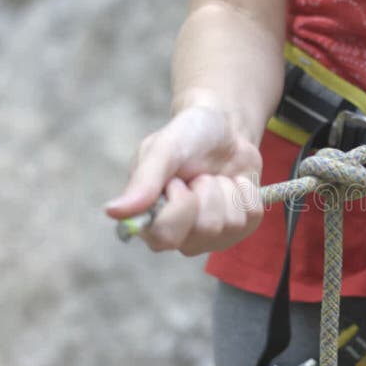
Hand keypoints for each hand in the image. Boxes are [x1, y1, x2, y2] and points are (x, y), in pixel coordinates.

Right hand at [104, 106, 263, 255]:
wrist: (224, 128)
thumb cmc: (187, 137)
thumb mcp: (163, 149)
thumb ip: (143, 180)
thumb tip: (114, 212)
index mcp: (150, 220)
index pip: (165, 237)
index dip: (180, 205)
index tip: (178, 179)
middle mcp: (180, 236)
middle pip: (206, 229)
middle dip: (207, 191)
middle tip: (197, 176)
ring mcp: (212, 236)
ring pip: (231, 223)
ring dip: (225, 189)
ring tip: (213, 177)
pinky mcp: (240, 228)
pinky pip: (252, 216)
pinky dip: (246, 191)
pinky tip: (233, 182)